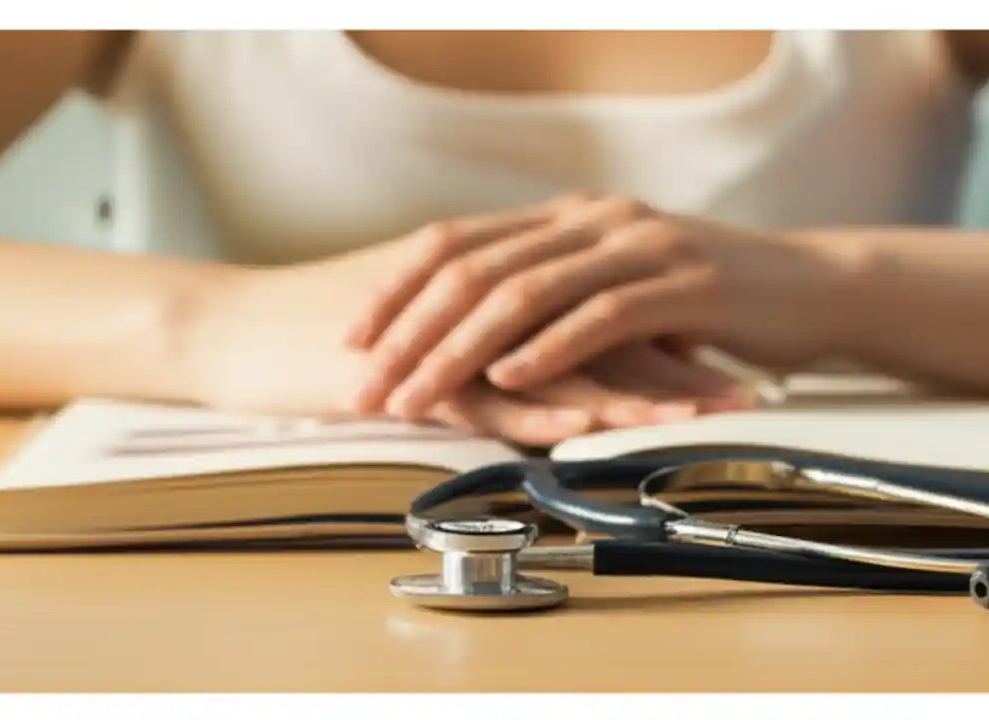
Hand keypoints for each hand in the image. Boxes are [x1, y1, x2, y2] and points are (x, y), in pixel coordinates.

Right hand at [173, 216, 745, 444]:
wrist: (239, 330)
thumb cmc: (332, 332)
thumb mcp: (429, 323)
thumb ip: (492, 332)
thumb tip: (553, 355)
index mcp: (495, 278)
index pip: (599, 302)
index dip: (667, 328)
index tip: (730, 352)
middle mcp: (485, 295)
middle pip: (600, 326)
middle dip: (679, 356)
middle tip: (749, 381)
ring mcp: (451, 332)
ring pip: (561, 360)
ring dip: (637, 386)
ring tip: (704, 408)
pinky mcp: (412, 372)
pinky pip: (489, 395)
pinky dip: (546, 410)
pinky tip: (594, 426)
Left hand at [349, 195, 857, 419]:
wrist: (810, 289)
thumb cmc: (708, 303)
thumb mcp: (620, 288)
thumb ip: (558, 300)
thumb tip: (483, 344)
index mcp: (568, 218)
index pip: (457, 243)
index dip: (398, 288)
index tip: (353, 335)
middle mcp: (593, 221)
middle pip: (476, 268)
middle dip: (410, 330)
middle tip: (365, 382)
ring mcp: (638, 248)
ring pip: (525, 293)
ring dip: (461, 350)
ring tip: (416, 396)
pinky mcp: (682, 284)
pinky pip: (599, 316)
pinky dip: (547, 349)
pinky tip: (508, 381)